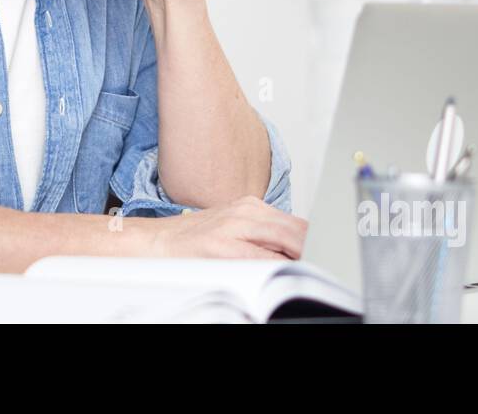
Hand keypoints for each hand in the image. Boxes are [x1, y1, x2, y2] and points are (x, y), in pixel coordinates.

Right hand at [146, 196, 306, 259]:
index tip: (323, 253)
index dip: (313, 240)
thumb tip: (294, 249)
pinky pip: (261, 258)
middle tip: (318, 262)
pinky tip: (278, 272)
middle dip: (311, 248)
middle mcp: (245, 212)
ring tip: (303, 267)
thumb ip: (261, 232)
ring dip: (299, 255)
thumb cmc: (193, 239)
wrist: (155, 242)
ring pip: (285, 239)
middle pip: (296, 228)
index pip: (295, 222)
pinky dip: (276, 265)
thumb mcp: (232, 226)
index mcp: (250, 206)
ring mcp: (235, 228)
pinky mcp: (224, 247)